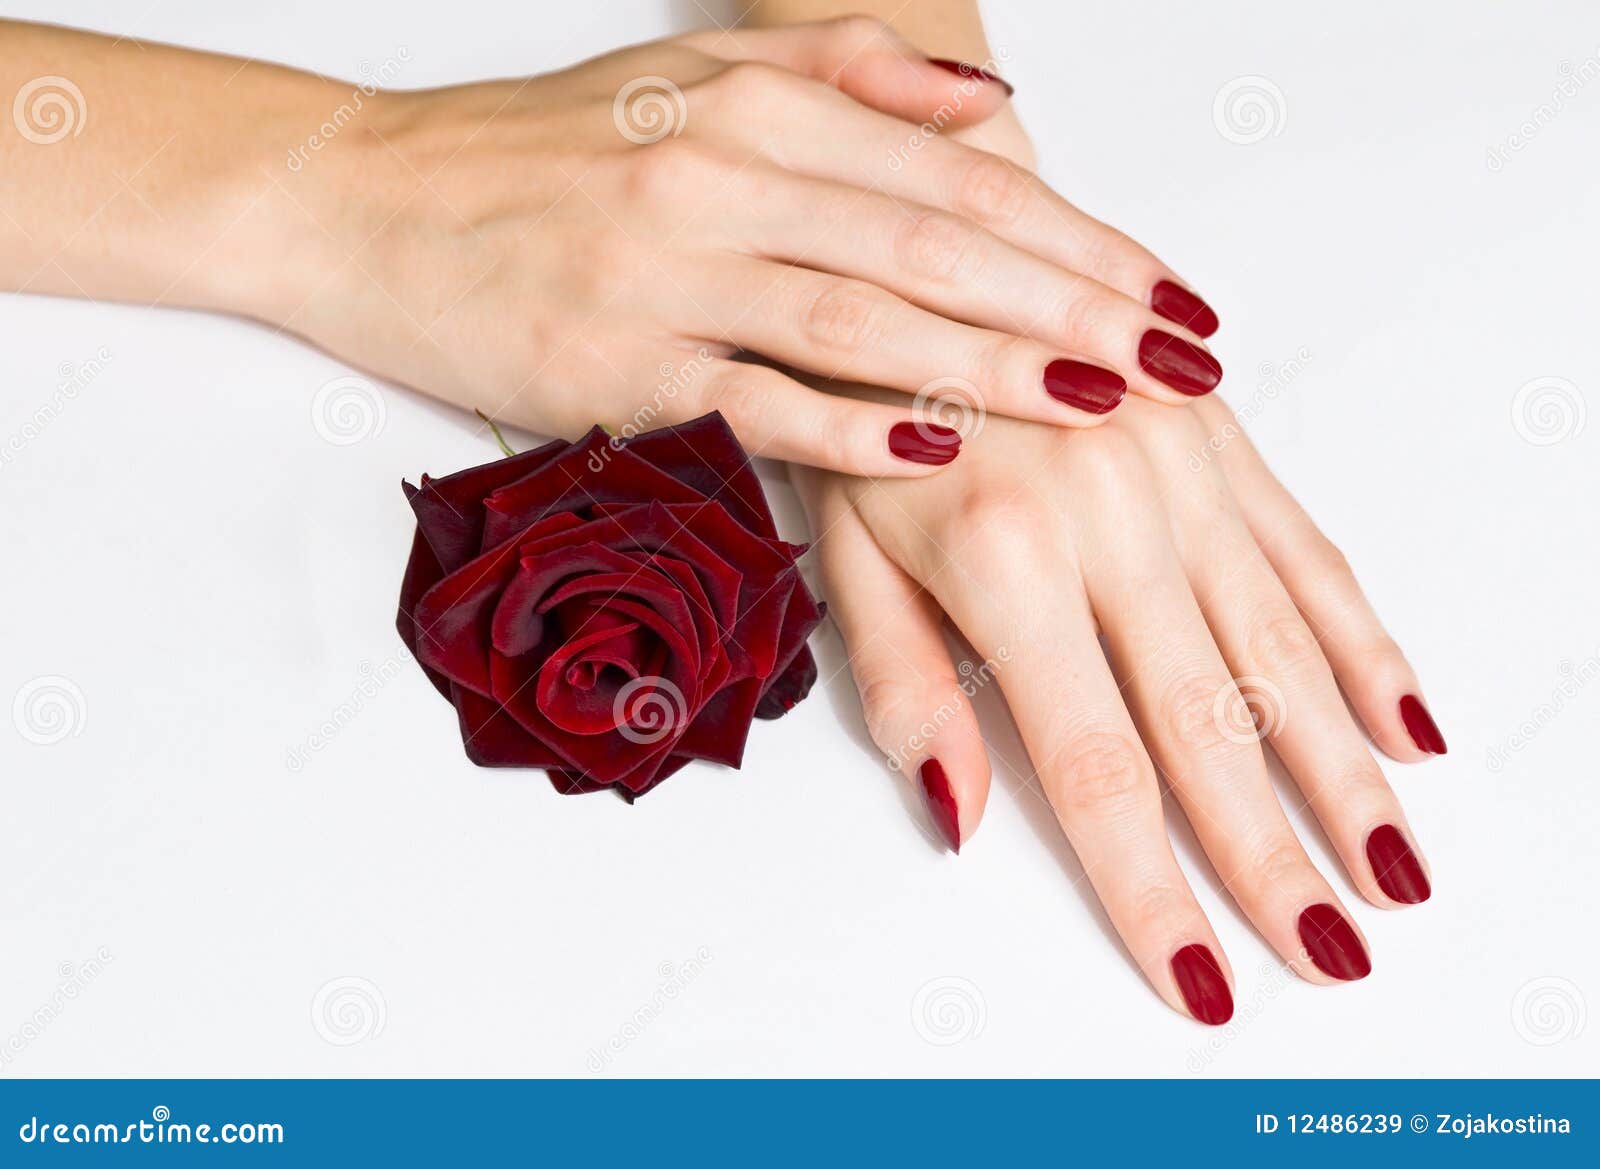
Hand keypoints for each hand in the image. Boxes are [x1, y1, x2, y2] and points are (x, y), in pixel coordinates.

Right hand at [284, 17, 1228, 474]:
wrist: (365, 203)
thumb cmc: (533, 158)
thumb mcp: (690, 81)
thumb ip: (850, 80)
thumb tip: (994, 105)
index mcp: (754, 104)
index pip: (955, 176)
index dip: (1077, 235)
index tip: (1167, 293)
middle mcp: (722, 173)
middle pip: (934, 242)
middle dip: (1072, 302)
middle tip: (1175, 358)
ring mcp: (666, 270)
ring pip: (863, 315)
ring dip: (992, 361)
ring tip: (1099, 400)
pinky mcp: (612, 363)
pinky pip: (756, 397)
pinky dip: (854, 426)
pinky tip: (941, 448)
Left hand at [793, 395, 1442, 1022]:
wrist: (933, 237)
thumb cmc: (870, 400)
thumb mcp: (845, 547)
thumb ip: (908, 687)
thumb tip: (959, 815)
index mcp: (1004, 560)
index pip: (1094, 766)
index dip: (1151, 888)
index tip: (1203, 977)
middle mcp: (1112, 519)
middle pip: (1209, 727)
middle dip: (1274, 856)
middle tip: (1337, 955)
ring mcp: (1182, 476)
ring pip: (1282, 653)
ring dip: (1345, 773)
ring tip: (1395, 873)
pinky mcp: (1222, 442)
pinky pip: (1309, 558)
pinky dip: (1362, 647)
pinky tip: (1405, 724)